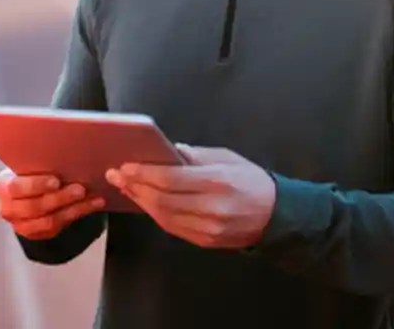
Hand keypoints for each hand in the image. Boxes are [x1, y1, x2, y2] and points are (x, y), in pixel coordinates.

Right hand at [0, 168, 104, 240]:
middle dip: (60, 198)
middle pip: (34, 207)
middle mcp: (8, 209)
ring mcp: (22, 226)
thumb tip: (62, 152)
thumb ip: (37, 163)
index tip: (56, 180)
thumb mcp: (26, 165)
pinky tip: (93, 204)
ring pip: (49, 221)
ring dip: (74, 209)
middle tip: (80, 189)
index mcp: (2, 187)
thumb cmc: (27, 172)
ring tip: (93, 198)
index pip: (17, 188)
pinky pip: (60, 227)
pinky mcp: (37, 235)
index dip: (36, 185)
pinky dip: (78, 214)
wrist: (23, 192)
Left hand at [105, 144, 275, 248]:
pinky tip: (144, 202)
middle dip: (135, 187)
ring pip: (163, 216)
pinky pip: (172, 227)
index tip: (125, 166)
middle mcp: (211, 208)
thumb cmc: (250, 180)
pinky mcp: (204, 241)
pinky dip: (154, 214)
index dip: (144, 173)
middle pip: (162, 200)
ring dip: (140, 201)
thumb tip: (165, 152)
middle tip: (116, 175)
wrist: (276, 215)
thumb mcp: (226, 158)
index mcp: (217, 181)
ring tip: (126, 187)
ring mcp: (207, 229)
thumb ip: (194, 156)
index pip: (170, 179)